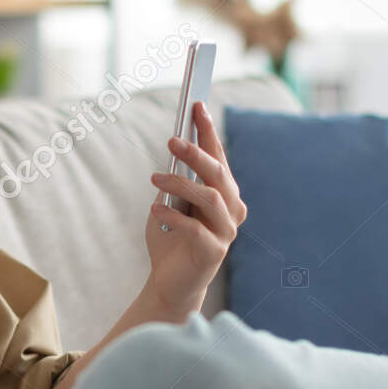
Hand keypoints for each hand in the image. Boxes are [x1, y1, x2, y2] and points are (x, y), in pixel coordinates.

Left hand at [143, 101, 246, 316]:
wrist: (170, 283)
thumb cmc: (170, 240)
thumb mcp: (171, 204)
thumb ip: (176, 182)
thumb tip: (174, 151)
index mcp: (225, 194)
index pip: (219, 157)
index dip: (209, 130)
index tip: (196, 105)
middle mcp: (232, 210)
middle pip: (219, 174)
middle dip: (197, 153)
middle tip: (172, 140)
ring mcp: (226, 232)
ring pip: (211, 198)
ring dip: (181, 184)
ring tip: (155, 178)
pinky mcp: (214, 252)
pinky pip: (195, 228)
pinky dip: (173, 216)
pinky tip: (156, 209)